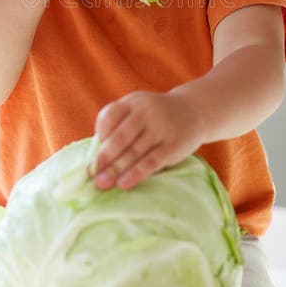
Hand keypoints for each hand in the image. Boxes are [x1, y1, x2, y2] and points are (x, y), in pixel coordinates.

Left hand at [91, 91, 206, 189]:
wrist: (194, 111)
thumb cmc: (156, 115)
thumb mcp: (138, 108)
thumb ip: (119, 123)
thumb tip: (96, 155)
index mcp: (133, 103)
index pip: (110, 115)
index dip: (100, 134)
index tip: (92, 152)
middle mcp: (147, 112)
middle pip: (121, 137)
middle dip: (104, 157)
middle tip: (91, 175)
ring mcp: (161, 128)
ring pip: (135, 151)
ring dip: (116, 169)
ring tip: (103, 184)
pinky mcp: (173, 145)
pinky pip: (152, 161)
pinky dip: (136, 173)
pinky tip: (124, 183)